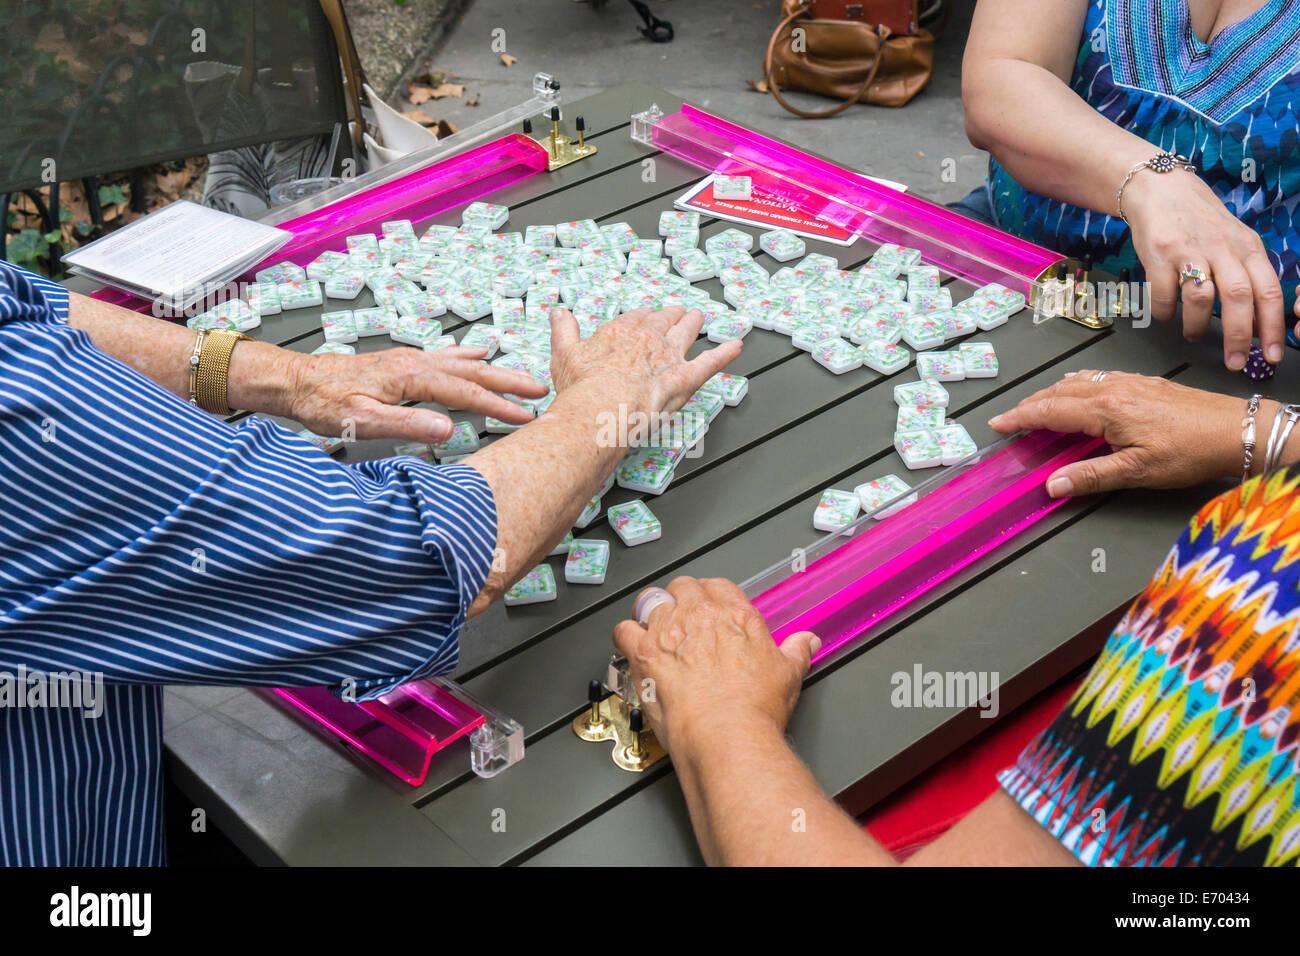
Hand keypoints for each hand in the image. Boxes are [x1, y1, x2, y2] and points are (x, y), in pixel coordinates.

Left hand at [285, 346, 547, 442]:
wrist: (296, 381)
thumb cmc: (324, 403)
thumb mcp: (363, 421)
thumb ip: (408, 424)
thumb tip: (449, 428)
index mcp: (412, 377)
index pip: (466, 394)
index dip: (499, 406)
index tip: (527, 416)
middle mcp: (416, 363)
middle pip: (473, 373)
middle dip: (509, 383)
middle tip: (542, 389)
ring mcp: (411, 360)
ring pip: (463, 364)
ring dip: (495, 372)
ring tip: (522, 377)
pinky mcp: (403, 362)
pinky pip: (446, 357)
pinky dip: (468, 356)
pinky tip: (479, 353)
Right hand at [549, 306, 741, 424]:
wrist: (603, 410)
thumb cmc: (582, 388)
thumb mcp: (564, 354)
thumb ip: (564, 331)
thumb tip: (558, 313)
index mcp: (622, 330)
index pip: (636, 316)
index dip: (642, 316)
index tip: (644, 316)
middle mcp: (649, 337)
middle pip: (665, 319)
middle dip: (671, 314)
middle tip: (677, 312)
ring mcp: (670, 356)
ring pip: (687, 331)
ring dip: (694, 322)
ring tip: (699, 316)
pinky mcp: (687, 378)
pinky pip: (712, 362)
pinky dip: (726, 353)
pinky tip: (737, 345)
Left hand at [613, 577, 819, 754]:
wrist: (726, 735)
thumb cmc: (754, 709)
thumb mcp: (789, 675)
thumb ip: (796, 651)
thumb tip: (807, 641)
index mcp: (735, 615)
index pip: (718, 586)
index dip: (710, 595)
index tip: (709, 607)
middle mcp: (700, 615)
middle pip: (682, 586)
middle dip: (680, 599)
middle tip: (682, 620)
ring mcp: (669, 631)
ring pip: (650, 602)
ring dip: (652, 615)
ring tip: (655, 632)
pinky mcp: (643, 652)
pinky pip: (623, 629)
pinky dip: (625, 636)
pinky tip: (631, 647)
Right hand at [988, 370, 1250, 495]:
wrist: (1237, 431)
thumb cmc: (1192, 450)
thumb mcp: (1137, 471)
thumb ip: (1090, 476)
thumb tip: (1052, 484)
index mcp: (1106, 410)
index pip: (1050, 410)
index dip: (1021, 417)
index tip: (999, 423)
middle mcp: (1115, 390)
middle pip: (1059, 392)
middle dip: (1030, 404)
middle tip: (1011, 417)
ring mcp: (1131, 383)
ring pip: (1079, 382)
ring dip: (1052, 392)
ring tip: (1038, 404)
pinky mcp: (1146, 384)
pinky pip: (1100, 378)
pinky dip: (1078, 385)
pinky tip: (1082, 391)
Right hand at [1123, 171, 1284, 369]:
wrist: (1162, 191)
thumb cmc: (1200, 223)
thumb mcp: (1235, 243)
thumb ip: (1248, 276)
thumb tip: (1260, 323)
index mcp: (1248, 248)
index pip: (1269, 291)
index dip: (1273, 327)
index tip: (1273, 355)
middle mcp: (1223, 248)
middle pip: (1238, 297)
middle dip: (1238, 337)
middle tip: (1235, 362)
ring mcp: (1190, 251)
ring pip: (1200, 298)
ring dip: (1197, 326)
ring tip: (1193, 334)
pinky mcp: (1158, 255)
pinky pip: (1164, 296)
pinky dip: (1166, 313)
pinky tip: (1168, 312)